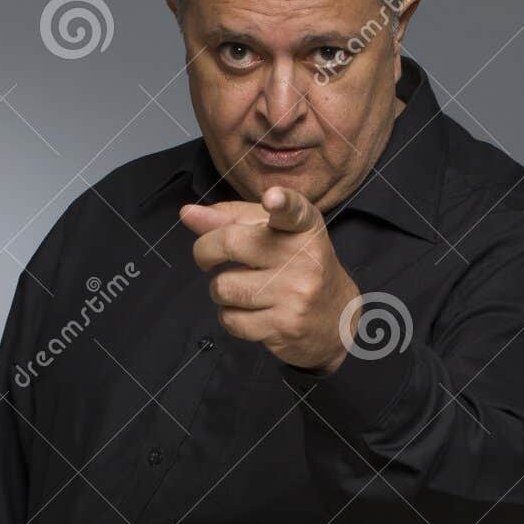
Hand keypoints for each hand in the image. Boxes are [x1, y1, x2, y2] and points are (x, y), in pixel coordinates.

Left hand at [180, 185, 361, 372]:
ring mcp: (294, 294)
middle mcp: (303, 258)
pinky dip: (229, 316)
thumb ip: (231, 220)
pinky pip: (230, 319)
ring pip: (223, 286)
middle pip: (230, 243)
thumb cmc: (296, 267)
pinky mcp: (283, 326)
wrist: (335, 319)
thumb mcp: (274, 234)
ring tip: (239, 288)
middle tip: (207, 257)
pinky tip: (249, 311)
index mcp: (304, 227)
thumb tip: (187, 213)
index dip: (281, 203)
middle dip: (204, 250)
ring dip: (220, 289)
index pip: (294, 211)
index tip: (272, 198)